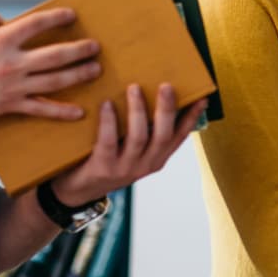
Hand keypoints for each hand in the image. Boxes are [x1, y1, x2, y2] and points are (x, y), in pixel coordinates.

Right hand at [0, 7, 100, 129]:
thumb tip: (2, 19)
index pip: (37, 24)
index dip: (57, 17)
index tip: (72, 15)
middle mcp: (11, 63)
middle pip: (56, 54)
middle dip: (80, 49)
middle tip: (96, 46)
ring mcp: (12, 87)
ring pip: (55, 81)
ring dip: (79, 75)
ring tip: (96, 69)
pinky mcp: (9, 106)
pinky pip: (41, 109)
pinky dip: (62, 111)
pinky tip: (79, 111)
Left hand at [49, 83, 207, 206]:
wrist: (75, 190)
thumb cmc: (105, 159)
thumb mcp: (129, 148)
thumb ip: (142, 128)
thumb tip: (150, 90)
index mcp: (157, 158)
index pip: (180, 136)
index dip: (192, 117)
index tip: (202, 97)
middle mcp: (146, 164)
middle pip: (163, 135)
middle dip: (166, 109)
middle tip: (166, 85)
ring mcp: (125, 168)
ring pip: (139, 137)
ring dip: (137, 110)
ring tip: (134, 88)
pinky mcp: (104, 167)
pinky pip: (109, 141)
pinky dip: (109, 121)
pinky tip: (107, 104)